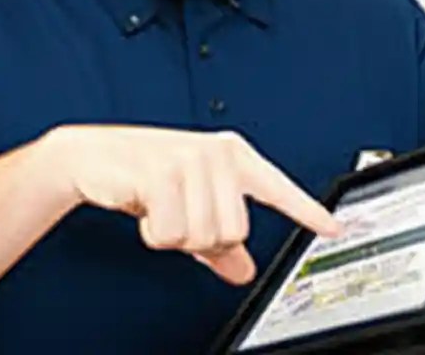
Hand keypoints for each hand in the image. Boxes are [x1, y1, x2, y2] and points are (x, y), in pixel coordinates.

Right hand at [44, 125, 341, 284]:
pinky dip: (153, 233)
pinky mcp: (163, 172)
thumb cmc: (144, 176)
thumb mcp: (188, 207)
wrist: (91, 157)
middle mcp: (218, 154)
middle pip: (234, 231)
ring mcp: (192, 160)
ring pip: (204, 235)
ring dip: (174, 236)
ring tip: (159, 209)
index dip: (307, 211)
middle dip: (201, 238)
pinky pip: (172, 234)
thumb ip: (220, 242)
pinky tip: (144, 208)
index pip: (278, 188)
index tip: (334, 227)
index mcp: (232, 157)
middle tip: (177, 216)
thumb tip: (243, 271)